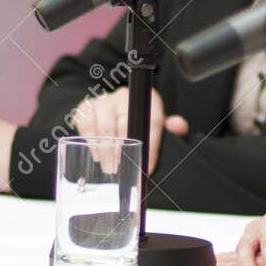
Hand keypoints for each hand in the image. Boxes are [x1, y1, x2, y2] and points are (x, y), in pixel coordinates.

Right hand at [70, 87, 187, 171]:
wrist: (111, 109)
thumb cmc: (137, 120)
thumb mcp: (155, 123)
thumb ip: (170, 126)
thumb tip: (180, 127)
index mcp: (147, 99)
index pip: (152, 121)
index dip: (151, 145)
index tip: (148, 165)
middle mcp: (125, 96)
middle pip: (125, 124)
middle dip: (124, 150)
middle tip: (123, 169)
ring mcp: (105, 100)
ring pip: (104, 125)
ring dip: (106, 150)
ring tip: (110, 168)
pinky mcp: (87, 107)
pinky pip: (86, 123)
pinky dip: (90, 142)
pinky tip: (97, 156)